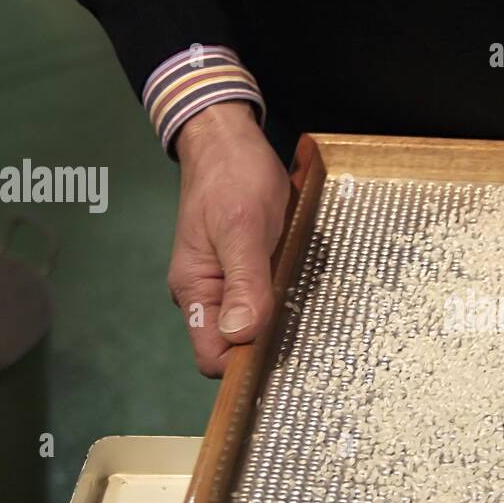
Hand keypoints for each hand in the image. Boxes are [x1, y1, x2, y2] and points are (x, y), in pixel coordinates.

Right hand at [168, 102, 290, 375]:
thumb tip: (241, 335)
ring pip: (250, 324)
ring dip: (277, 323)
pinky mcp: (244, 268)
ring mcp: (224, 282)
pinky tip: (302, 293)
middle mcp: (206, 293)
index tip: (281, 354)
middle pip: (233, 346)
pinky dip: (280, 301)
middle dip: (266, 346)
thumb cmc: (232, 177)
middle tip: (306, 333)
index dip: (243, 364)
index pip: (213, 355)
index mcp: (195, 290)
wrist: (227, 138)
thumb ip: (243, 282)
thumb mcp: (243, 228)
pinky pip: (260, 300)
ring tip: (308, 312)